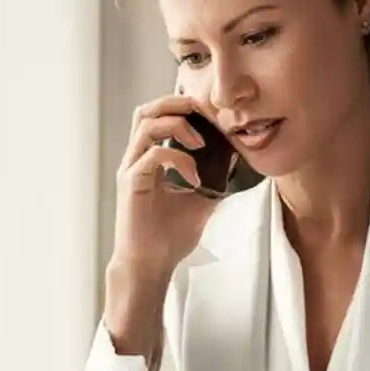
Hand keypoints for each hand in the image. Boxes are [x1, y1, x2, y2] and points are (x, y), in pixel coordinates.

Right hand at [112, 92, 222, 275]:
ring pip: (146, 124)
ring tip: (200, 143)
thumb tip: (238, 164)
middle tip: (203, 114)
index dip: (182, 108)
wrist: (150, 266)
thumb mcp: (200, 202)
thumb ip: (214, 180)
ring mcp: (131, 170)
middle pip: (145, 111)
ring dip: (177, 126)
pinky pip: (153, 155)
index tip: (210, 116)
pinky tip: (194, 177)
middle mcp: (136, 161)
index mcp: (148, 161)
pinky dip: (178, 158)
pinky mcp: (132, 184)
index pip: (158, 118)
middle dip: (176, 103)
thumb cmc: (168, 239)